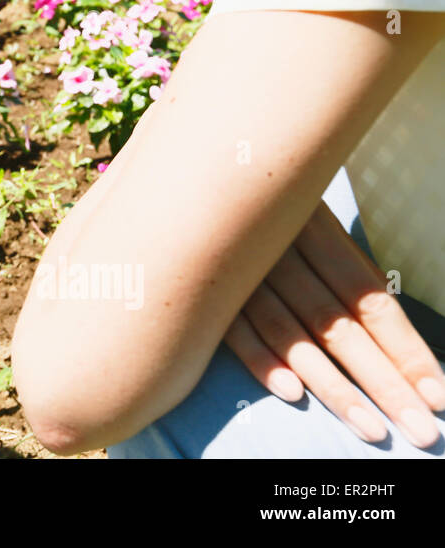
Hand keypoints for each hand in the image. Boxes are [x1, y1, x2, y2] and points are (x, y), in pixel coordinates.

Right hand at [225, 201, 444, 447]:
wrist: (184, 173)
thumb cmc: (260, 208)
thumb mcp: (307, 220)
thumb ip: (343, 269)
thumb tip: (394, 337)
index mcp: (314, 229)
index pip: (369, 299)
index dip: (405, 348)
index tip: (438, 395)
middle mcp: (279, 250)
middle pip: (337, 325)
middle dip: (383, 381)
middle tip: (420, 430)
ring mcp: (237, 271)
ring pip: (291, 335)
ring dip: (332, 386)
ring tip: (370, 428)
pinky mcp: (201, 289)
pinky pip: (233, 331)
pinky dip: (262, 360)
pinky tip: (292, 393)